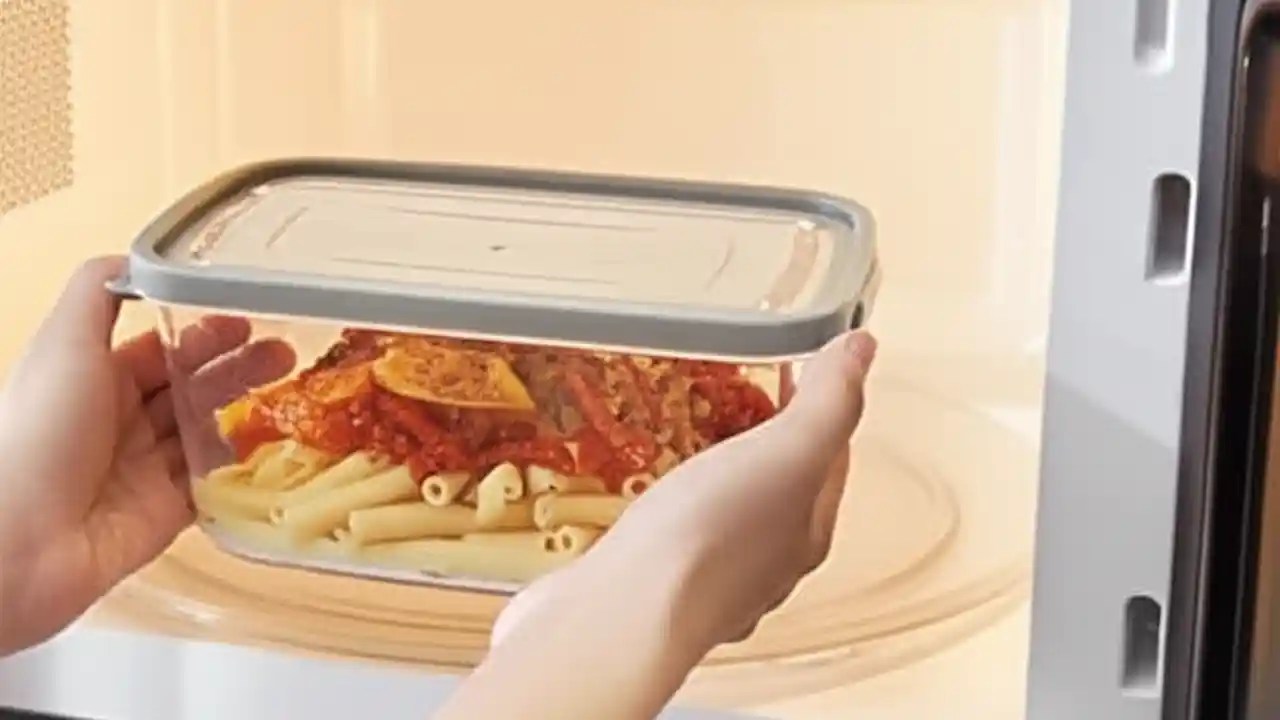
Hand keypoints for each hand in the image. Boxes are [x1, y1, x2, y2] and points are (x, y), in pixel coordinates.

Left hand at [0, 257, 294, 654]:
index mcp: (93, 379)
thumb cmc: (39, 434)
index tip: (248, 316)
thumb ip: (96, 293)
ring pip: (206, 429)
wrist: (24, 541)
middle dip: (237, 366)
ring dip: (247, 408)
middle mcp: (119, 421)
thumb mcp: (65, 344)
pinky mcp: (167, 512)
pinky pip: (211, 484)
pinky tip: (272, 444)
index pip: (159, 347)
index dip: (203, 330)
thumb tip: (131, 257)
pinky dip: (240, 466)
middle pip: (190, 385)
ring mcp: (145, 468)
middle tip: (286, 351)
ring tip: (290, 387)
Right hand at [439, 330, 874, 719]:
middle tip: (733, 398)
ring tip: (687, 439)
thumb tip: (864, 348)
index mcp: (807, 535)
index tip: (790, 368)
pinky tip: (646, 497)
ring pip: (725, 520)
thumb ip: (828, 401)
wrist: (623, 612)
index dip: (817, 409)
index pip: (831, 461)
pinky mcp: (655, 591)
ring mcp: (709, 586)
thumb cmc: (709, 533)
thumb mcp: (785, 452)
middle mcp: (766, 569)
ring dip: (713, 479)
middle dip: (763, 443)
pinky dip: (668, 512)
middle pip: (778, 492)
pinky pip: (672, 540)